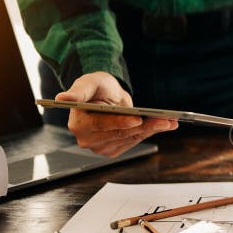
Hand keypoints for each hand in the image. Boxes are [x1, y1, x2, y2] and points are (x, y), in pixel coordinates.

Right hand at [56, 72, 177, 156]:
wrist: (106, 96)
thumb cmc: (96, 87)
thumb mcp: (89, 83)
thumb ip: (78, 92)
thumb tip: (61, 98)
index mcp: (78, 124)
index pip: (101, 125)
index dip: (120, 122)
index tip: (137, 119)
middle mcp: (87, 140)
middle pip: (121, 133)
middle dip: (145, 126)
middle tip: (167, 120)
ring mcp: (101, 147)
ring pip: (132, 138)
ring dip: (153, 129)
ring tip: (171, 121)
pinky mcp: (114, 150)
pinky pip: (135, 141)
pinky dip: (150, 132)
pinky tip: (164, 125)